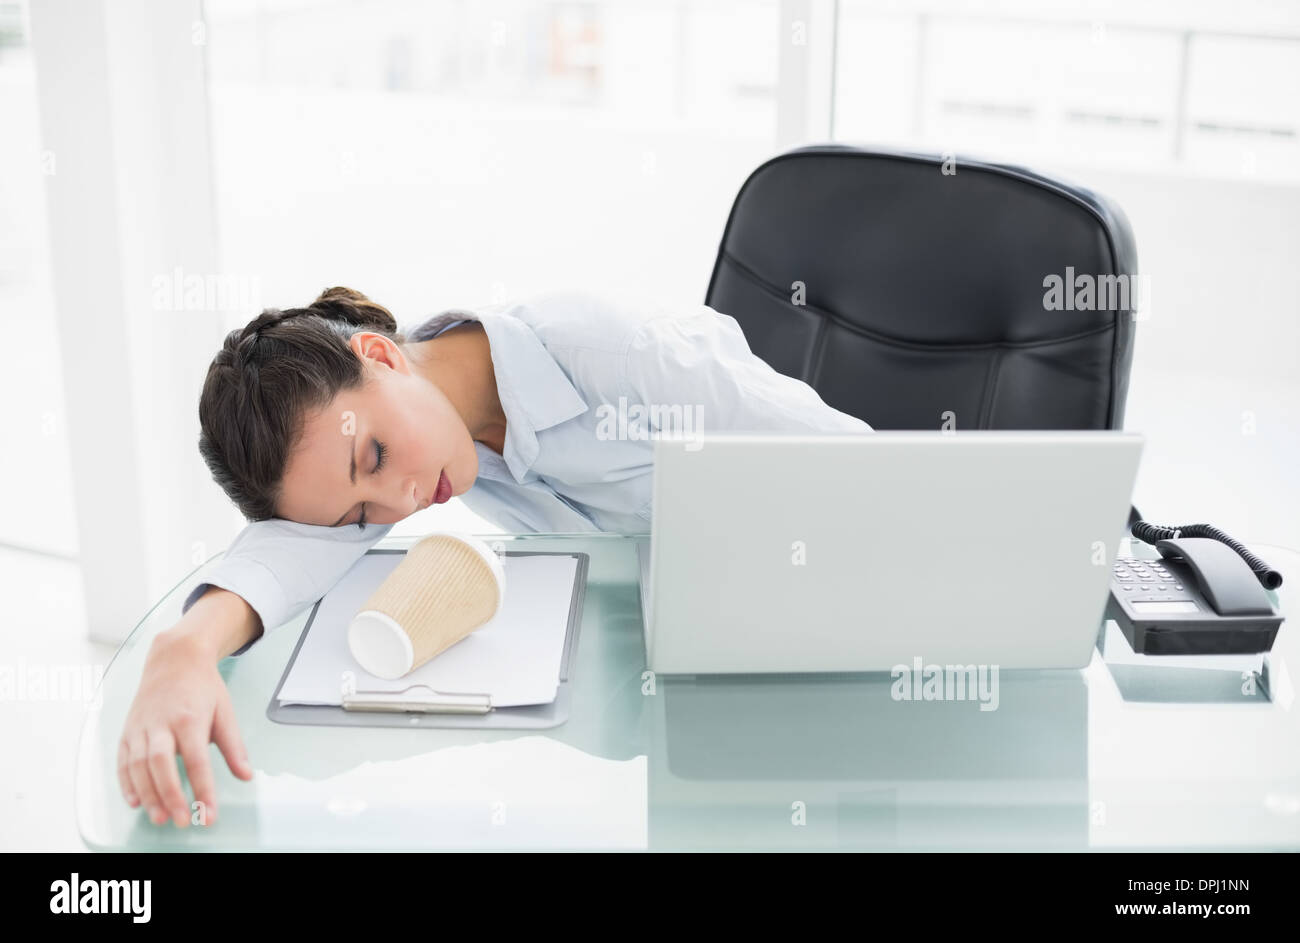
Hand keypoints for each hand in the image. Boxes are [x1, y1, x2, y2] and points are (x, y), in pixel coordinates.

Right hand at [117, 629, 253, 826]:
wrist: (174, 658)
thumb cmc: (202, 686)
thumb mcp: (225, 711)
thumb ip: (234, 746)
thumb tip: (246, 775)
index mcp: (190, 719)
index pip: (197, 761)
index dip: (203, 790)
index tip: (208, 813)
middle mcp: (161, 723)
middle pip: (161, 764)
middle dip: (169, 795)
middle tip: (180, 821)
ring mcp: (140, 727)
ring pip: (138, 765)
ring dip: (147, 795)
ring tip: (160, 817)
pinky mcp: (127, 731)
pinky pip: (122, 761)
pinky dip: (126, 784)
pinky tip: (135, 802)